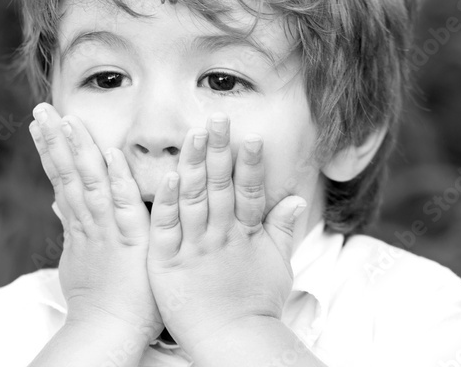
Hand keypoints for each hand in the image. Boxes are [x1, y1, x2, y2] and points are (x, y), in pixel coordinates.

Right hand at [28, 102, 162, 343]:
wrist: (109, 332)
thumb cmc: (102, 302)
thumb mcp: (78, 261)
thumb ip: (71, 229)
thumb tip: (57, 205)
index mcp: (81, 226)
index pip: (63, 179)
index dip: (51, 150)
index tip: (41, 123)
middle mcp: (89, 224)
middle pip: (68, 174)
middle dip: (54, 140)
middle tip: (41, 108)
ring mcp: (107, 231)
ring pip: (90, 182)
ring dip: (78, 150)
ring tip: (65, 119)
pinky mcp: (131, 240)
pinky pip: (123, 205)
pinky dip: (118, 179)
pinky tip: (111, 154)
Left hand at [146, 113, 306, 351]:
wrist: (231, 342)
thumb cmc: (254, 305)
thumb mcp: (277, 265)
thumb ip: (281, 229)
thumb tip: (294, 197)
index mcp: (246, 235)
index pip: (248, 191)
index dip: (249, 164)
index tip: (249, 136)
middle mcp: (221, 237)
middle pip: (220, 187)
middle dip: (219, 150)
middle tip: (217, 117)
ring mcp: (193, 249)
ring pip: (193, 199)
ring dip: (194, 164)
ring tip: (194, 134)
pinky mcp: (167, 263)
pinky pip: (166, 228)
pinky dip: (167, 202)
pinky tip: (170, 176)